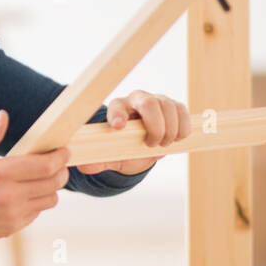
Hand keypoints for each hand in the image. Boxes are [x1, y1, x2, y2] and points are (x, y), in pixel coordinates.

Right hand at [0, 110, 70, 245]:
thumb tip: (4, 116)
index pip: (45, 165)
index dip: (60, 157)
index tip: (64, 151)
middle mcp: (9, 196)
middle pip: (54, 183)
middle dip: (61, 171)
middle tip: (59, 164)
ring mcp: (12, 215)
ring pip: (50, 199)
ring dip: (51, 188)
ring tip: (42, 179)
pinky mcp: (12, 228)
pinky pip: (37, 213)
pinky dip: (37, 202)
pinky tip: (26, 195)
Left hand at [74, 90, 190, 174]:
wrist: (141, 146)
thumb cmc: (123, 147)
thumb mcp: (110, 156)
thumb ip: (97, 160)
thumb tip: (83, 166)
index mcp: (118, 108)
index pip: (117, 106)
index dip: (118, 115)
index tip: (118, 127)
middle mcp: (137, 100)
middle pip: (149, 103)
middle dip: (154, 126)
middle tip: (152, 144)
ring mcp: (157, 100)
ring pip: (168, 107)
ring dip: (169, 130)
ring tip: (163, 145)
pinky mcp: (174, 107)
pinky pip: (182, 111)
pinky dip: (182, 127)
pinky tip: (176, 139)